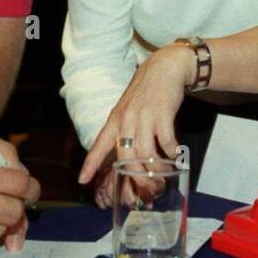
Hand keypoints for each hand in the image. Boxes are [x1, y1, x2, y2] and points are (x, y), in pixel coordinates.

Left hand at [77, 45, 192, 185]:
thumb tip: (127, 157)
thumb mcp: (127, 109)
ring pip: (146, 154)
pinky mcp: (163, 115)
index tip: (82, 180)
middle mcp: (126, 120)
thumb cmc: (145, 92)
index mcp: (115, 120)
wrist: (164, 68)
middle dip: (135, 177)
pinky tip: (176, 157)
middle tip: (146, 189)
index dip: (90, 164)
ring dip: (156, 169)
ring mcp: (144, 117)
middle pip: (126, 157)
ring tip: (162, 176)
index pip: (99, 145)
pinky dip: (172, 153)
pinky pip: (166, 142)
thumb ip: (124, 130)